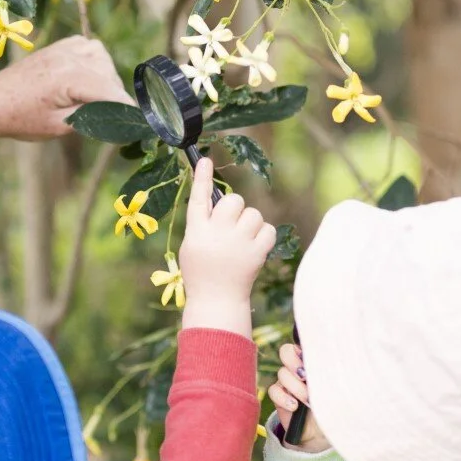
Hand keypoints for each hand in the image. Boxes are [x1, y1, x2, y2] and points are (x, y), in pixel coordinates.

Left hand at [0, 37, 130, 142]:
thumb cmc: (20, 119)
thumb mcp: (59, 126)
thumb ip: (92, 117)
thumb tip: (119, 115)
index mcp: (68, 78)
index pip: (111, 93)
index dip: (128, 110)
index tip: (142, 124)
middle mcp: (69, 57)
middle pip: (109, 76)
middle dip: (114, 97)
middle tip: (109, 120)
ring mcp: (63, 48)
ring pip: (103, 59)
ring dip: (105, 79)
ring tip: (95, 100)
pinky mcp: (59, 46)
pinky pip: (90, 48)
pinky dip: (95, 62)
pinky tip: (86, 79)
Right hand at [179, 157, 275, 338]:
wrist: (217, 300)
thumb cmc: (202, 271)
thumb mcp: (192, 244)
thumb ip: (204, 222)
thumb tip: (222, 199)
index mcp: (196, 231)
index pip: (198, 198)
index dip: (202, 178)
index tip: (204, 160)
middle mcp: (216, 234)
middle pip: (233, 201)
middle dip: (235, 208)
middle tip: (231, 225)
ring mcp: (237, 244)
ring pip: (253, 213)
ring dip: (250, 223)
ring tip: (242, 240)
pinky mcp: (256, 253)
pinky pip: (267, 229)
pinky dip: (263, 235)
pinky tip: (255, 247)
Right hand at [267, 342, 329, 451]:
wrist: (320, 433)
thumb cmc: (333, 408)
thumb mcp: (338, 392)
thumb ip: (335, 377)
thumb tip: (340, 364)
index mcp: (313, 361)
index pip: (303, 343)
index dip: (303, 348)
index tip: (312, 360)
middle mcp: (298, 368)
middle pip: (286, 351)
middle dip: (294, 362)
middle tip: (305, 377)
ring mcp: (287, 381)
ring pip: (282, 374)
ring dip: (296, 387)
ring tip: (309, 401)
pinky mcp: (279, 396)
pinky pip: (274, 390)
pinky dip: (283, 398)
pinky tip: (295, 407)